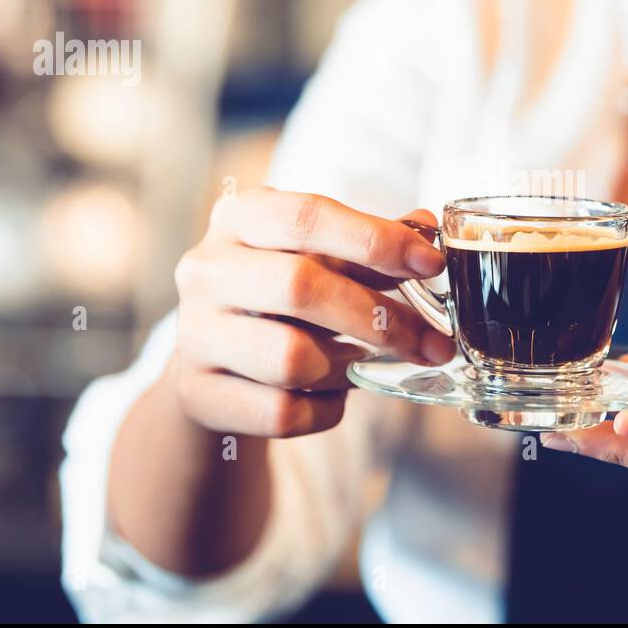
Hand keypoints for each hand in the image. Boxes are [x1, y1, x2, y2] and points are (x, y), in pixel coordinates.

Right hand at [168, 187, 454, 436]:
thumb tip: (426, 230)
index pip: (307, 216)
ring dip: (347, 366)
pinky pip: (283, 411)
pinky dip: (325, 409)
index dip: (375, 239)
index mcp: (240, 217)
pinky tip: (330, 394)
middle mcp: (206, 269)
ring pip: (292, 358)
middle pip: (300, 286)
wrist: (218, 364)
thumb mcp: (321, 257)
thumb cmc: (282, 299)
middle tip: (433, 343)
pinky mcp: (197, 393)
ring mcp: (194, 334)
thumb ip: (371, 244)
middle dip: (380, 318)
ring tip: (361, 362)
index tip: (432, 264)